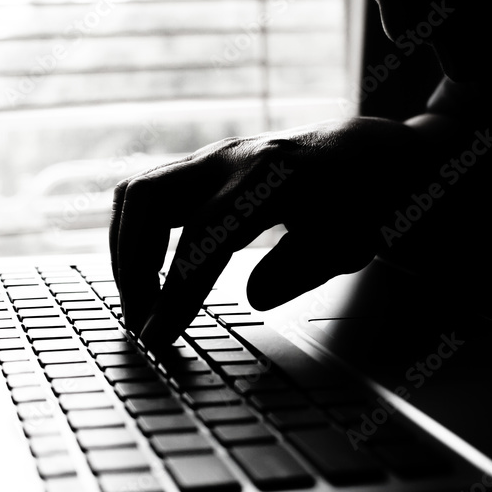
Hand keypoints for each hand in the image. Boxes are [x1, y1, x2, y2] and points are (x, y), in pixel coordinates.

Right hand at [110, 116, 430, 346]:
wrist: (365, 156)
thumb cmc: (361, 202)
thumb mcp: (350, 242)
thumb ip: (302, 269)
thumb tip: (253, 296)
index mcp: (273, 178)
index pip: (205, 236)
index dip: (176, 290)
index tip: (157, 336)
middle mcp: (233, 159)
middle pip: (148, 200)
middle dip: (133, 266)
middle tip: (141, 322)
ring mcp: (212, 157)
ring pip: (137, 192)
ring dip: (126, 250)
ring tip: (140, 304)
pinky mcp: (201, 167)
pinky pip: (147, 193)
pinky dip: (135, 234)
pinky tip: (146, 275)